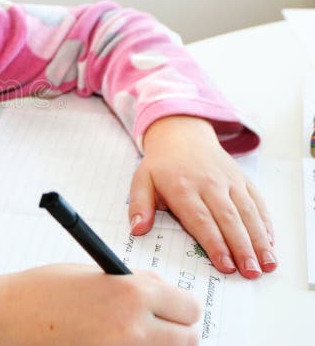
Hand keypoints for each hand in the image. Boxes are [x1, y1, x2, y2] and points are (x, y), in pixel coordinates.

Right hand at [0, 263, 200, 344]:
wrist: (9, 318)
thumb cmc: (44, 291)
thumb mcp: (95, 274)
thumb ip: (134, 284)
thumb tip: (163, 295)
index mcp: (133, 294)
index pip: (190, 308)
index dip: (181, 307)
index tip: (172, 308)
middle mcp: (135, 328)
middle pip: (188, 338)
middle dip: (175, 330)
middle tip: (156, 325)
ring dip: (158, 345)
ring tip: (129, 334)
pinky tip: (114, 342)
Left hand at [129, 115, 275, 278]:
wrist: (182, 135)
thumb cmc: (161, 165)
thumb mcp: (141, 180)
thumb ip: (139, 205)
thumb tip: (137, 229)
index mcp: (182, 187)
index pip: (200, 219)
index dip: (214, 243)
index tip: (225, 265)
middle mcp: (209, 184)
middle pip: (228, 219)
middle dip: (241, 248)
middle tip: (250, 272)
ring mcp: (229, 181)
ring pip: (247, 212)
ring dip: (258, 239)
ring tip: (267, 263)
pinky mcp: (242, 179)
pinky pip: (256, 202)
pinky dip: (265, 222)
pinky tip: (269, 242)